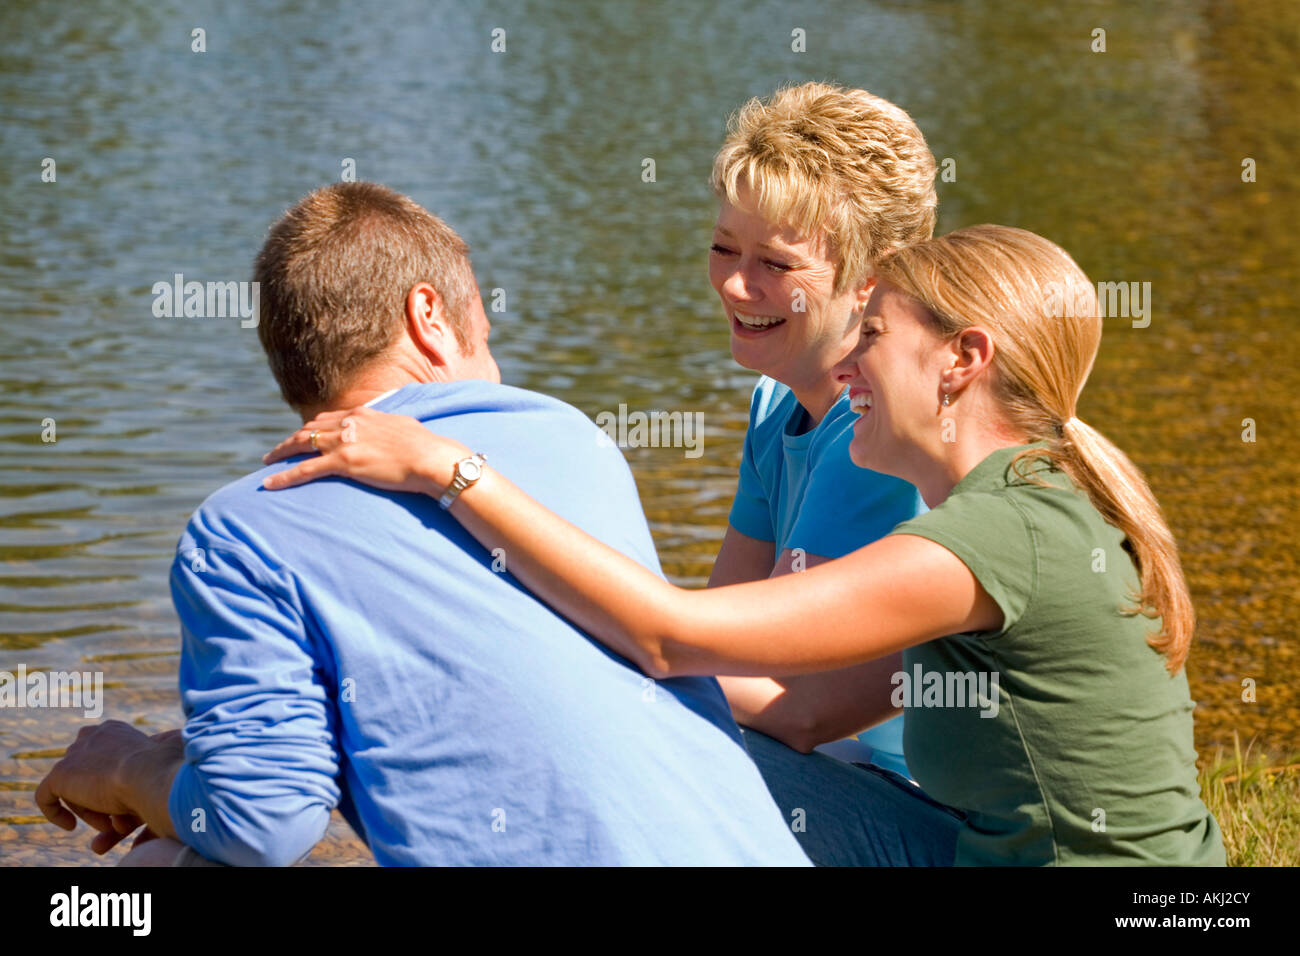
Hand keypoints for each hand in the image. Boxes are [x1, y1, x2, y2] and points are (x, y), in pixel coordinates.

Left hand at [35, 722, 183, 852]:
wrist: (150, 774)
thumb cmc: (162, 773)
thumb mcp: (153, 768)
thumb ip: (139, 773)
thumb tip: (131, 796)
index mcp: (113, 729)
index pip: (100, 756)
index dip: (108, 782)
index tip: (121, 801)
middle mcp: (92, 735)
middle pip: (84, 772)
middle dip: (98, 798)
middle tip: (115, 819)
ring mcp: (74, 753)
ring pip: (72, 787)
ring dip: (88, 809)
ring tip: (107, 825)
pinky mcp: (60, 774)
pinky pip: (45, 796)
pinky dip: (55, 812)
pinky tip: (70, 826)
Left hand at [261, 407, 470, 496]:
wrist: (430, 458)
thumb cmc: (425, 446)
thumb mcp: (404, 426)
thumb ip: (390, 426)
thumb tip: (395, 429)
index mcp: (363, 414)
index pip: (328, 418)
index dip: (312, 427)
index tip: (304, 436)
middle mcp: (348, 424)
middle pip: (309, 428)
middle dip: (291, 439)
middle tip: (278, 450)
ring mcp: (344, 442)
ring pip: (301, 445)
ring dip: (280, 452)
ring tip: (267, 462)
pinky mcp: (343, 462)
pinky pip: (304, 470)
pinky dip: (284, 476)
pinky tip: (269, 484)